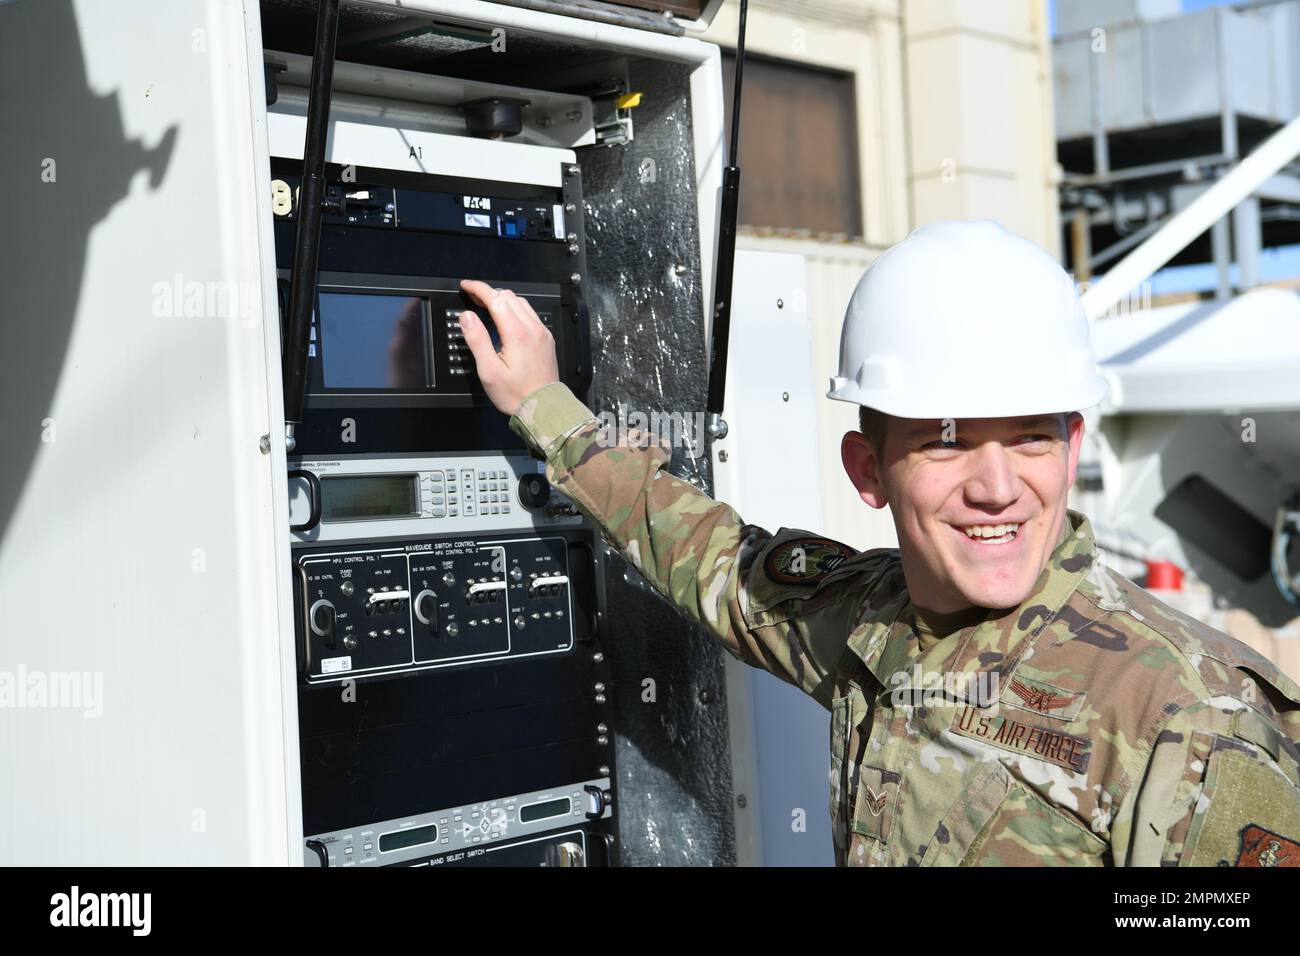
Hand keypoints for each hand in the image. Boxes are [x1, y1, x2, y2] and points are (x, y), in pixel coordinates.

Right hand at [457, 279, 560, 415]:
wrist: (543, 407)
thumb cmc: (517, 394)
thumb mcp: (489, 371)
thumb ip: (477, 340)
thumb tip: (467, 317)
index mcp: (517, 334)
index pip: (496, 299)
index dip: (478, 289)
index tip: (466, 287)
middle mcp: (533, 329)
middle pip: (508, 297)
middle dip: (489, 293)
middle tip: (473, 298)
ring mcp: (542, 333)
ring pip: (521, 303)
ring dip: (502, 300)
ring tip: (487, 307)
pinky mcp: (546, 339)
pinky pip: (530, 314)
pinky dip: (515, 310)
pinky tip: (506, 320)